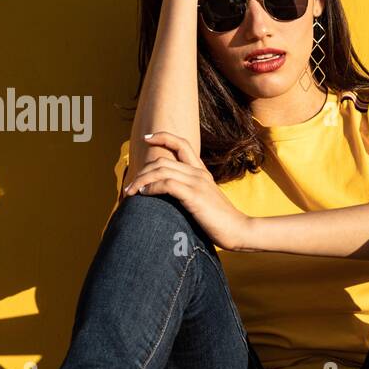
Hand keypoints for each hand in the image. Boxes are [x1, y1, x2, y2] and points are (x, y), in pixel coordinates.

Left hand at [122, 132, 250, 250]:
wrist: (239, 230)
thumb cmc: (220, 221)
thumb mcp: (204, 201)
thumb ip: (189, 193)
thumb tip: (168, 197)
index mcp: (202, 172)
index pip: (182, 144)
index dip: (163, 137)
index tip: (146, 139)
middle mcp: (199, 173)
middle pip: (163, 160)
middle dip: (141, 171)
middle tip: (129, 187)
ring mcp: (197, 183)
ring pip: (161, 170)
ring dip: (141, 180)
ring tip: (130, 192)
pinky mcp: (195, 196)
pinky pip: (167, 184)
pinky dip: (151, 187)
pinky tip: (144, 195)